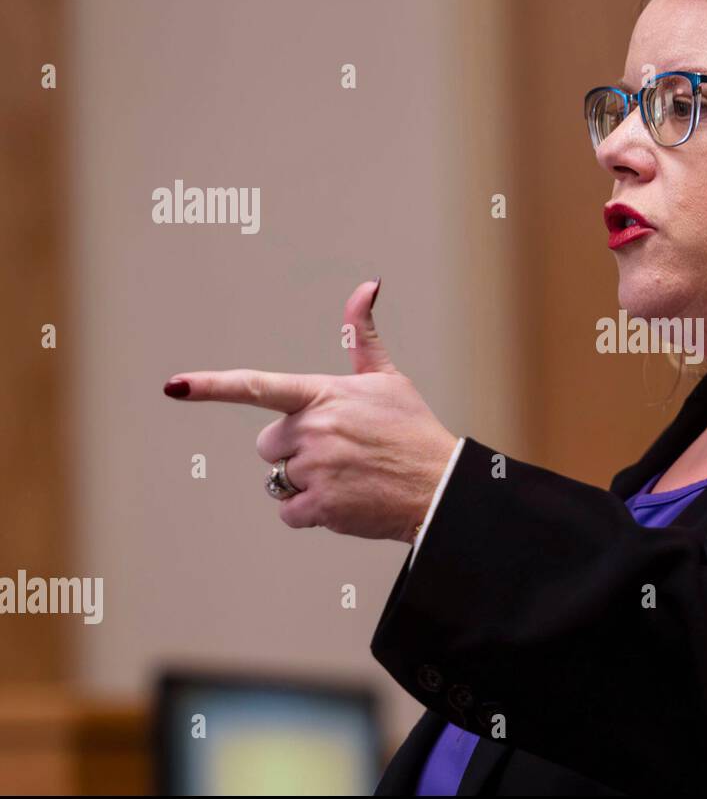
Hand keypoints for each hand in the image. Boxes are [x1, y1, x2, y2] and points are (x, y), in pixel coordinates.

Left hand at [163, 279, 457, 543]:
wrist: (440, 487)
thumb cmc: (412, 430)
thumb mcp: (388, 378)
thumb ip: (362, 335)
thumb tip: (367, 285)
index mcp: (324, 395)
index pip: (259, 387)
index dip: (212, 387)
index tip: (175, 386)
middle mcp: (315, 429)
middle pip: (269, 445)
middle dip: (294, 451)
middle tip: (340, 453)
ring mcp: (317, 468)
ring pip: (279, 479)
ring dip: (306, 483)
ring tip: (349, 477)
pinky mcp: (322, 506)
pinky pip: (289, 512)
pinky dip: (311, 513)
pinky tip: (345, 501)